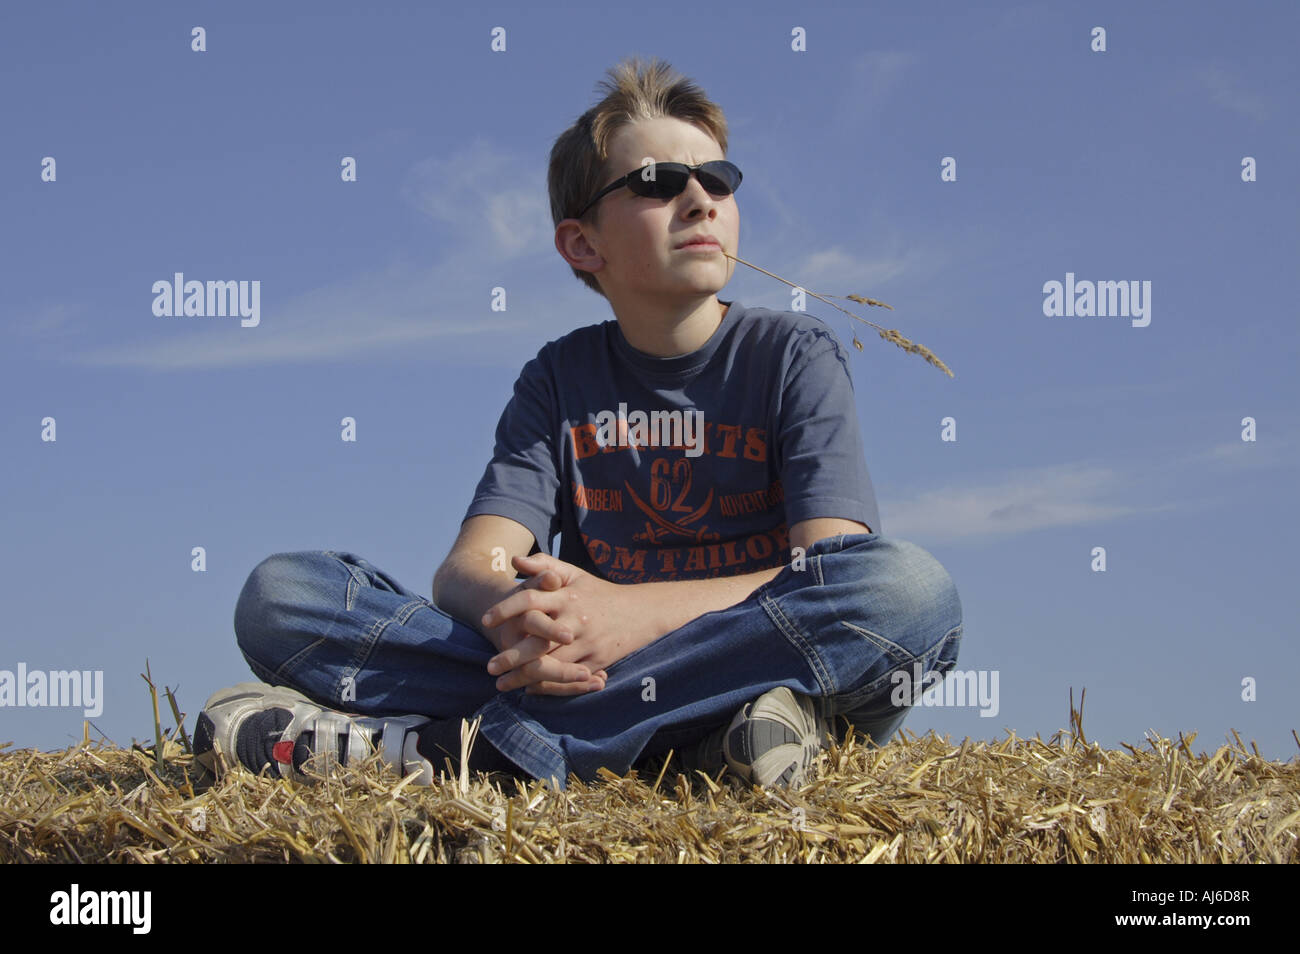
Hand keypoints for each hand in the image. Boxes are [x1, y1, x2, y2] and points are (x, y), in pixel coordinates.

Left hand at [482, 554, 649, 694]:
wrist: (640, 612)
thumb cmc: (598, 593)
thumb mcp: (574, 574)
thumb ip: (543, 565)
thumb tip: (513, 561)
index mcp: (566, 596)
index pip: (529, 600)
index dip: (505, 610)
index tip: (485, 621)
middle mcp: (575, 620)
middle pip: (536, 640)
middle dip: (510, 656)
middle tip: (489, 667)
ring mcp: (586, 643)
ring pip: (550, 665)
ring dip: (524, 677)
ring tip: (502, 684)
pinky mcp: (597, 662)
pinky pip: (568, 678)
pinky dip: (547, 686)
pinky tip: (529, 688)